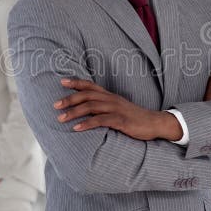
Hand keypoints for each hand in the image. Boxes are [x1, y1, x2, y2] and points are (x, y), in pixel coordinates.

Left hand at [55, 78, 179, 140]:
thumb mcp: (119, 108)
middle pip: (87, 95)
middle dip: (70, 99)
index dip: (76, 82)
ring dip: (74, 112)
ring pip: (91, 107)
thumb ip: (105, 107)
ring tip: (61, 118)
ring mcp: (116, 109)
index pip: (91, 86)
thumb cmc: (134, 118)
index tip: (62, 81)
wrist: (155, 123)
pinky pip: (101, 120)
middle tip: (55, 105)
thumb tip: (89, 110)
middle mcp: (112, 100)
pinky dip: (87, 124)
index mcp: (110, 96)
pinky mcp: (121, 121)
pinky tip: (77, 128)